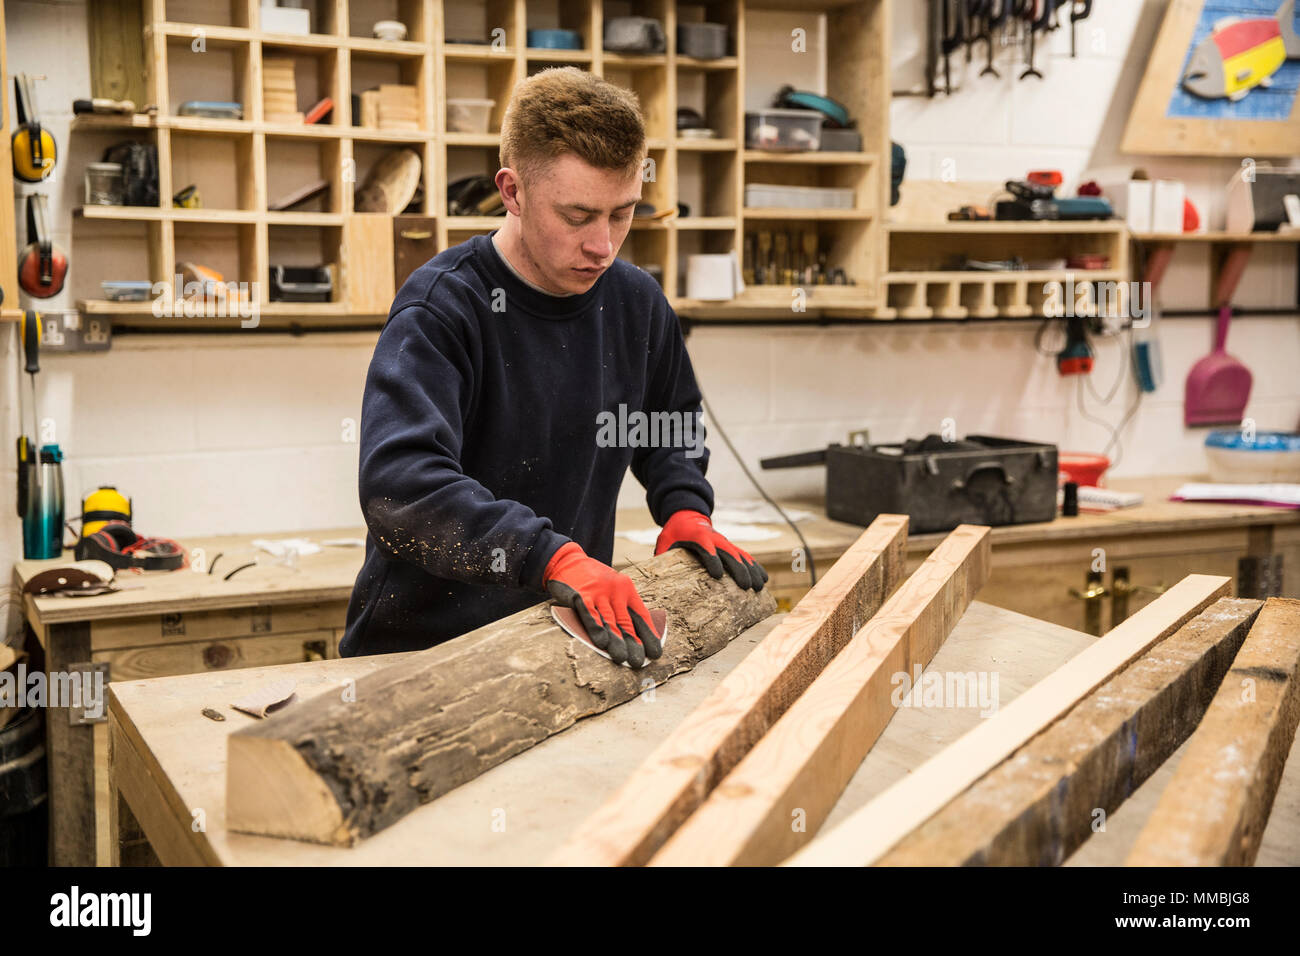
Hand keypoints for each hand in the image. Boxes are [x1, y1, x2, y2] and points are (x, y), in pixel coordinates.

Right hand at [543, 542, 661, 666]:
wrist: (567, 560)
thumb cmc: (592, 579)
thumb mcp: (612, 586)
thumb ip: (622, 605)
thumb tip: (637, 633)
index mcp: (626, 588)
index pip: (641, 614)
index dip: (648, 634)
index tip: (654, 651)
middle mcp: (615, 590)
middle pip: (627, 621)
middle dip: (634, 643)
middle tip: (639, 661)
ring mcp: (598, 592)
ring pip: (609, 621)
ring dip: (617, 641)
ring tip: (623, 658)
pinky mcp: (581, 595)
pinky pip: (590, 615)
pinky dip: (596, 629)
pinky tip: (602, 643)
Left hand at [655, 510, 768, 591]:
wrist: (687, 515)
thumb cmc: (674, 532)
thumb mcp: (664, 541)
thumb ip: (661, 556)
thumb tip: (653, 580)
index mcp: (697, 537)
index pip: (706, 548)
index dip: (712, 560)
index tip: (717, 575)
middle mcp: (714, 539)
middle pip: (729, 554)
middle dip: (738, 570)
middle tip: (745, 587)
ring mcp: (724, 542)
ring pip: (741, 556)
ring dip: (751, 571)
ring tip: (760, 586)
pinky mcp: (730, 546)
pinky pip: (745, 556)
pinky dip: (755, 567)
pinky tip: (763, 579)